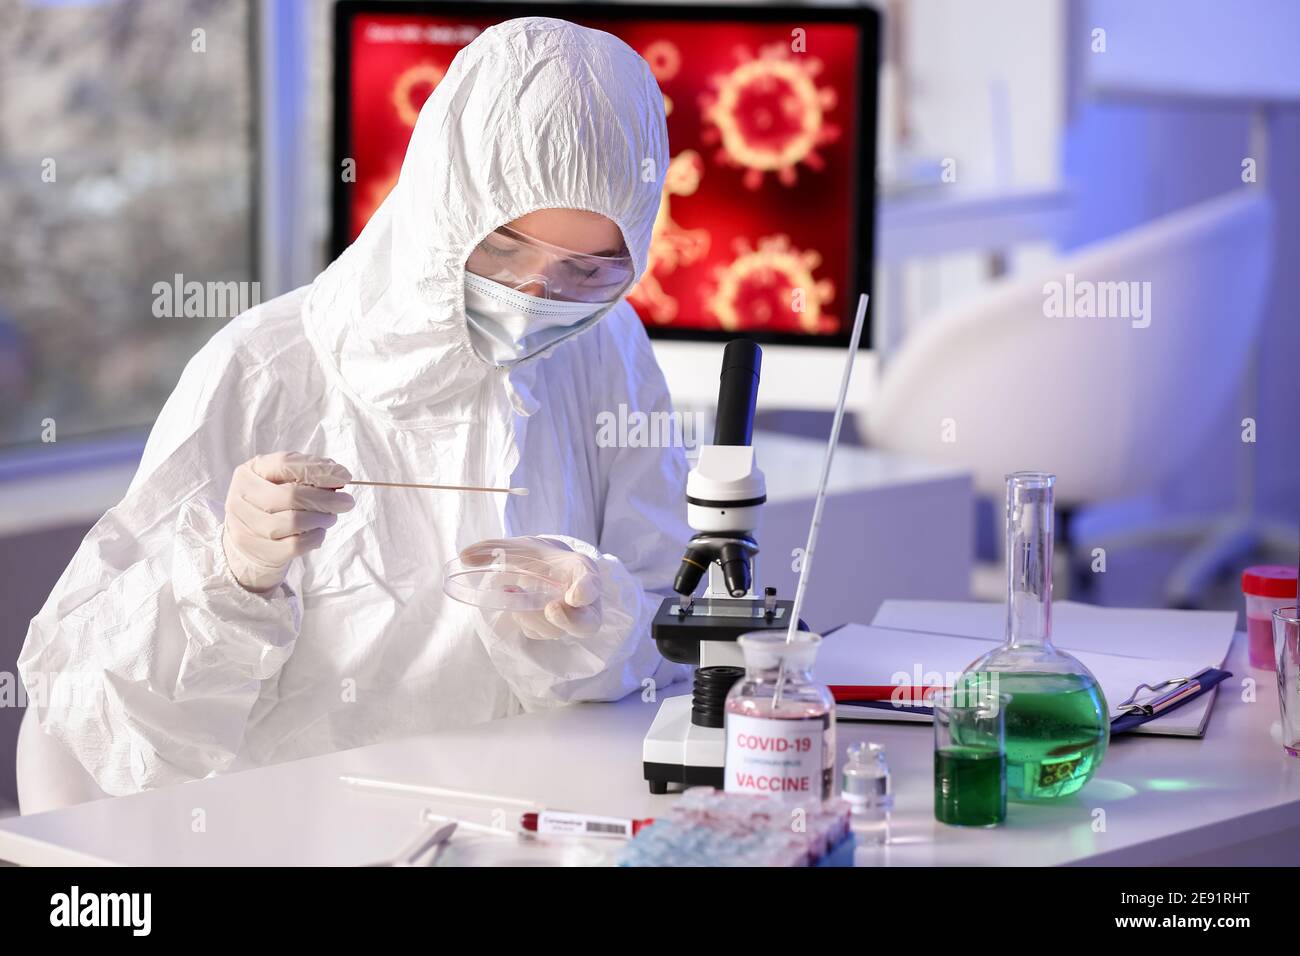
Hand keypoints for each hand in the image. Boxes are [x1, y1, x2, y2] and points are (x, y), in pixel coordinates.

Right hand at [222, 452, 354, 592]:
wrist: (248, 543)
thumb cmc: (272, 504)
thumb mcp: (282, 480)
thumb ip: (307, 473)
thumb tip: (338, 475)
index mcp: (249, 472)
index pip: (285, 464)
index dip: (318, 469)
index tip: (343, 476)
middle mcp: (242, 497)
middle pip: (291, 495)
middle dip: (326, 498)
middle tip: (346, 502)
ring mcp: (248, 526)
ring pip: (294, 521)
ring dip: (322, 518)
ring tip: (330, 517)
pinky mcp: (260, 550)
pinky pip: (296, 545)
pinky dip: (315, 537)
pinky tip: (318, 531)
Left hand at [458, 536, 602, 638]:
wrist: (545, 568)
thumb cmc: (539, 557)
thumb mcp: (521, 547)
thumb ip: (495, 549)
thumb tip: (464, 556)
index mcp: (580, 571)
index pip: (591, 582)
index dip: (586, 590)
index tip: (574, 596)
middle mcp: (581, 600)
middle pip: (587, 623)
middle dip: (569, 621)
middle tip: (550, 609)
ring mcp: (568, 618)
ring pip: (558, 631)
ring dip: (532, 618)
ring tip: (511, 592)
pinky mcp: (552, 629)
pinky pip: (539, 633)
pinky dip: (524, 621)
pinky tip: (513, 604)